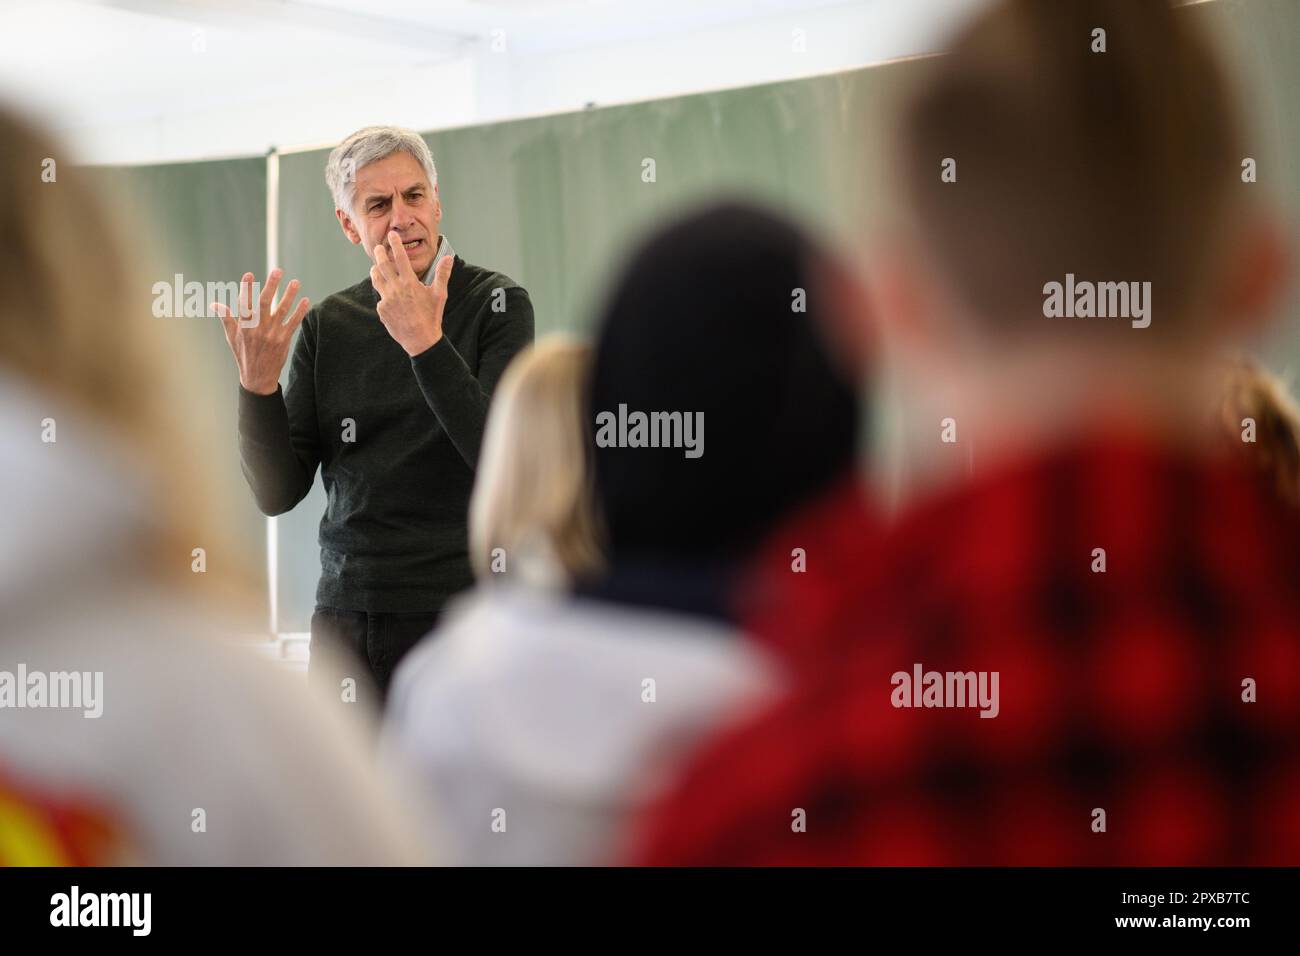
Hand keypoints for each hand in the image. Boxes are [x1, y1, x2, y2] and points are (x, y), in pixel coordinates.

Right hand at [213, 270, 309, 394]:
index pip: (244, 303)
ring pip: (282, 310)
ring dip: (290, 295)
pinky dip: (300, 312)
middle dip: (271, 285)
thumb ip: (226, 318)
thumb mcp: (231, 337)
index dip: (246, 288)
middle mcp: (258, 329)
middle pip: (265, 302)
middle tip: (278, 271)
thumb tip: (214, 303)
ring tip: (296, 282)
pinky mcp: (284, 340)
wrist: (258, 378)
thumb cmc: (243, 354)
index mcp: (244, 326)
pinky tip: (306, 300)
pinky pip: (294, 323)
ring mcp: (272, 334)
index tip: (249, 274)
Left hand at [371, 230, 453, 355]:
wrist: (420, 339)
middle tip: (378, 247)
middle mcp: (396, 289)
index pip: (400, 258)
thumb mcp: (439, 294)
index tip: (391, 234)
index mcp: (410, 283)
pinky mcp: (381, 310)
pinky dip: (383, 294)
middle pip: (382, 265)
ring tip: (375, 266)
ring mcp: (386, 299)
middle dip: (379, 253)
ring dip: (375, 270)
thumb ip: (442, 274)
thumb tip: (448, 258)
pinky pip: (380, 298)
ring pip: (376, 279)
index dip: (395, 244)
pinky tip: (388, 297)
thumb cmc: (431, 316)